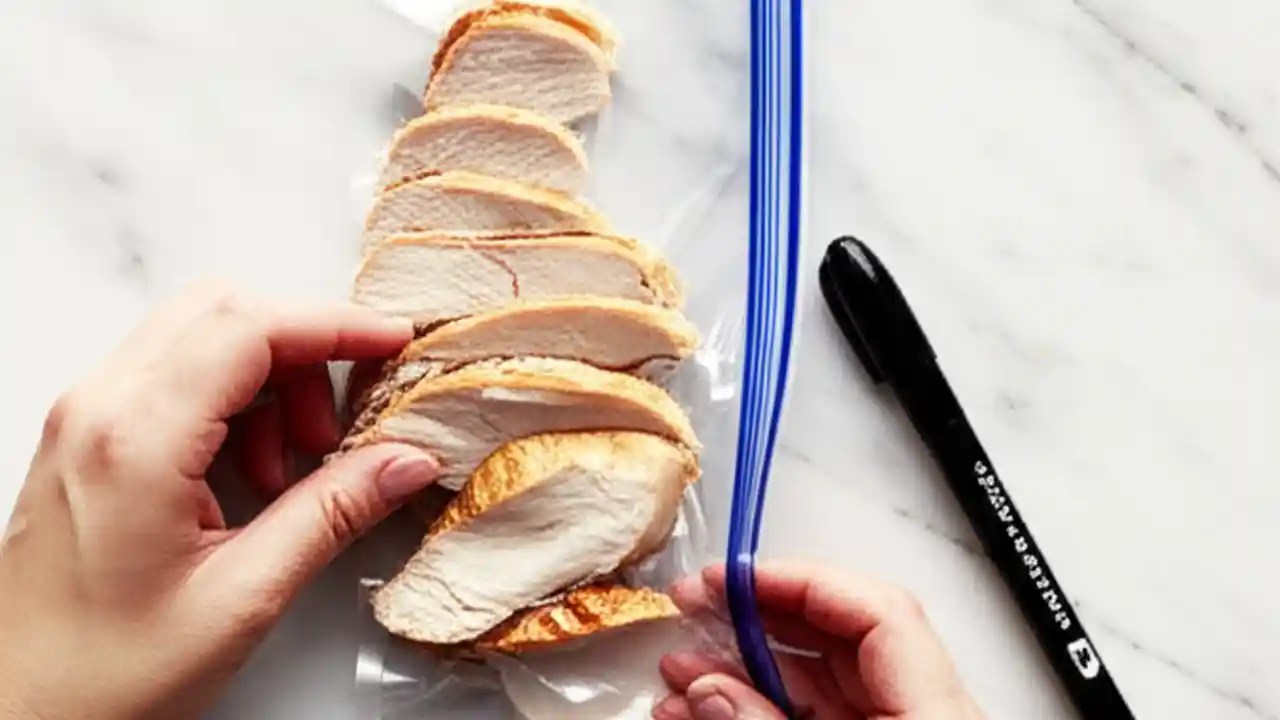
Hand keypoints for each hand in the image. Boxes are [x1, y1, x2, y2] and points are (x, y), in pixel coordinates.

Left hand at [0, 282, 438, 719]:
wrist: (15, 718)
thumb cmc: (101, 677)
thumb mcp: (241, 596)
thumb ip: (332, 513)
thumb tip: (405, 458)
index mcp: (134, 439)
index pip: (250, 326)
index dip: (336, 322)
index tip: (395, 344)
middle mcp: (97, 409)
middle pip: (223, 310)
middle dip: (304, 347)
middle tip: (347, 417)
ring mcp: (83, 420)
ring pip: (198, 337)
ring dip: (269, 379)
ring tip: (294, 466)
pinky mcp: (84, 440)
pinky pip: (172, 378)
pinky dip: (232, 402)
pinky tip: (251, 476)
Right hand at [654, 562, 983, 719]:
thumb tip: (710, 686)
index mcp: (938, 713)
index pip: (877, 611)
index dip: (800, 581)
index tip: (732, 578)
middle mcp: (924, 715)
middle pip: (840, 639)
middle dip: (755, 621)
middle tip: (693, 605)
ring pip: (817, 684)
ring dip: (740, 671)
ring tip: (679, 668)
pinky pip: (813, 717)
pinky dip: (756, 708)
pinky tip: (703, 708)